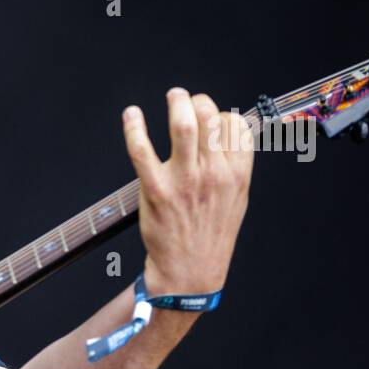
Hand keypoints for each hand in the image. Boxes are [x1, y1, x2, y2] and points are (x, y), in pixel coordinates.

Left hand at [122, 87, 253, 295]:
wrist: (190, 272)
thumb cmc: (211, 233)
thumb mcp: (237, 199)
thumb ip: (235, 164)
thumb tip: (229, 126)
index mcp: (237, 175)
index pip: (234, 125)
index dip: (220, 115)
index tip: (209, 118)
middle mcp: (214, 174)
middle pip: (210, 117)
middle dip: (197, 100)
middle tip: (184, 98)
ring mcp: (184, 181)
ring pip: (183, 125)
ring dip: (176, 102)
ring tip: (172, 96)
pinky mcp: (156, 190)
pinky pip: (142, 149)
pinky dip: (134, 127)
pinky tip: (131, 115)